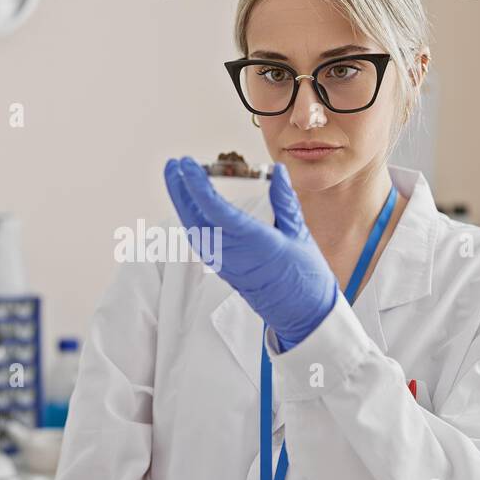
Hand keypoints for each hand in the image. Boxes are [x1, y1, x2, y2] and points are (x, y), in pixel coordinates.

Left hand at [164, 156, 336, 349]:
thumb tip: (277, 171)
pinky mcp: (223, 268)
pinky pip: (201, 241)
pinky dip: (192, 218)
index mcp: (254, 241)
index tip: (186, 164)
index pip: (215, 209)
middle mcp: (233, 253)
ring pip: (194, 229)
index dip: (197, 185)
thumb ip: (284, 200)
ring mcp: (225, 263)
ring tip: (179, 178)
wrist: (303, 315)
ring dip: (182, 203)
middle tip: (172, 165)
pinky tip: (193, 205)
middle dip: (179, 190)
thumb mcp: (299, 233)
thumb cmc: (306, 276)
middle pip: (194, 218)